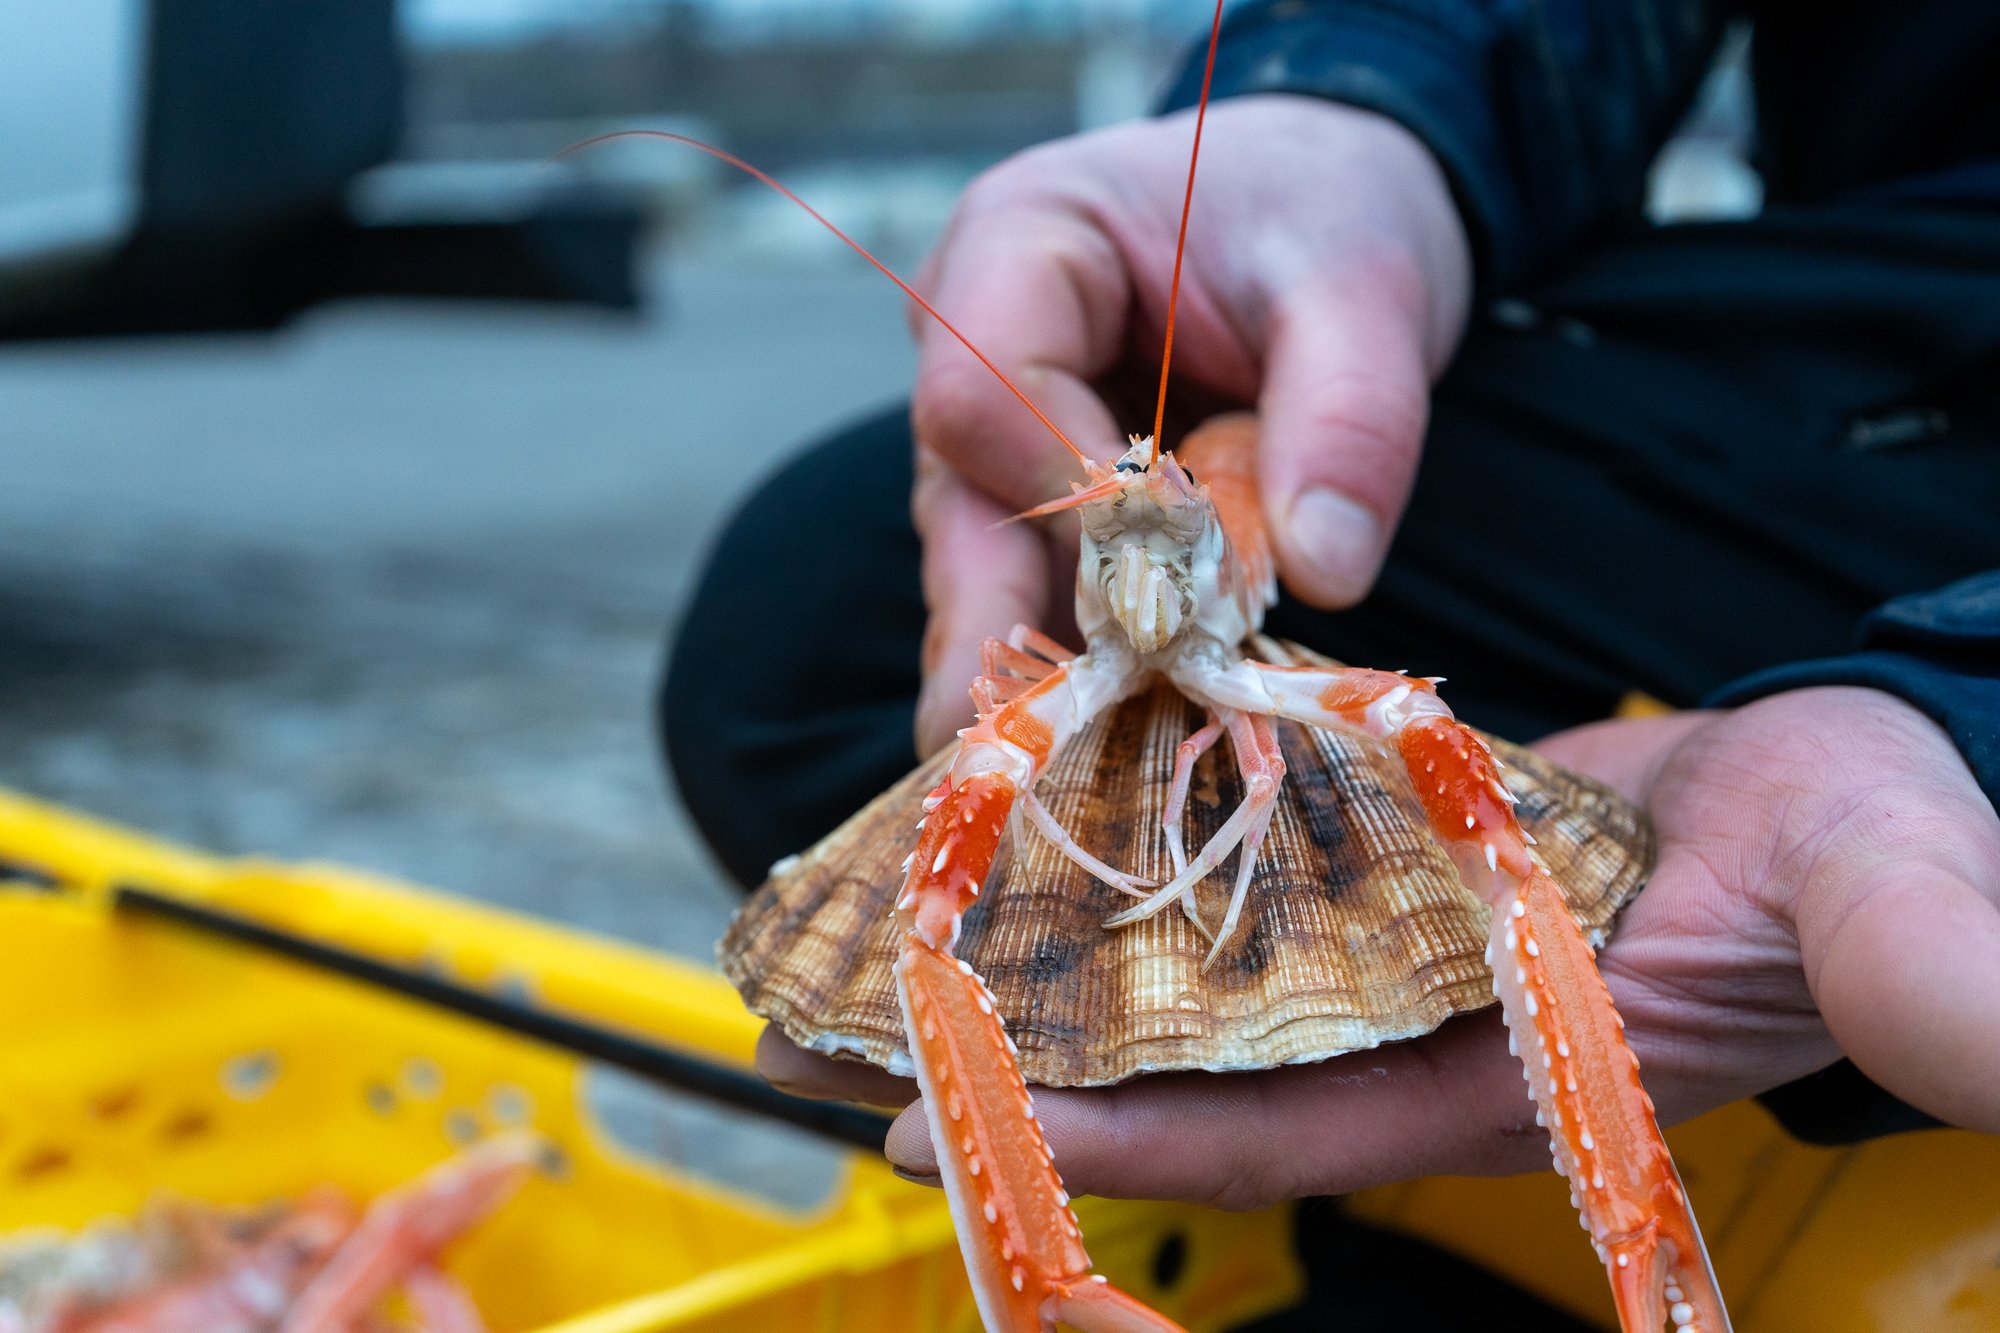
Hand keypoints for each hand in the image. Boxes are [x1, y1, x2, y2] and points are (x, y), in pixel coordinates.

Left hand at [760, 687, 1999, 1206]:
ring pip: (1179, 974)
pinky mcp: (1379, 869)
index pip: (1265, 1131)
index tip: (939, 1113)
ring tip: (902, 930)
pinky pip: (1225, 876)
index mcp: (1492, 1077)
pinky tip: (1040, 828)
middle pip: (1177, 1066)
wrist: (1875, 783)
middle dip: (1019, 1058)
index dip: (1104, 1137)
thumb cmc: (1895, 854)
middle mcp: (1406, 1032)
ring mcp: (1383, 952)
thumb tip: (1998, 1045)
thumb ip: (1941, 980)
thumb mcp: (1909, 909)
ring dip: (1048, 958)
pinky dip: (1132, 862)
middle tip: (842, 1034)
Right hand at [910, 95, 1472, 751]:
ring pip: (990, 566)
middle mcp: (974, 344)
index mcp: (1023, 245)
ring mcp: (999, 435)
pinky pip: (1046, 589)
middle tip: (1012, 754)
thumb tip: (1323, 571)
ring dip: (1042, 666)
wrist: (1329, 207)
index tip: (1167, 571)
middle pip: (962, 503)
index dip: (1061, 491)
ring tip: (1054, 781)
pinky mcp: (1043, 502)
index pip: (981, 390)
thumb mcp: (1365, 285)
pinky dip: (1087, 661)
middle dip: (1002, 629)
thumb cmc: (1327, 214)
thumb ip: (1350, 413)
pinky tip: (1105, 747)